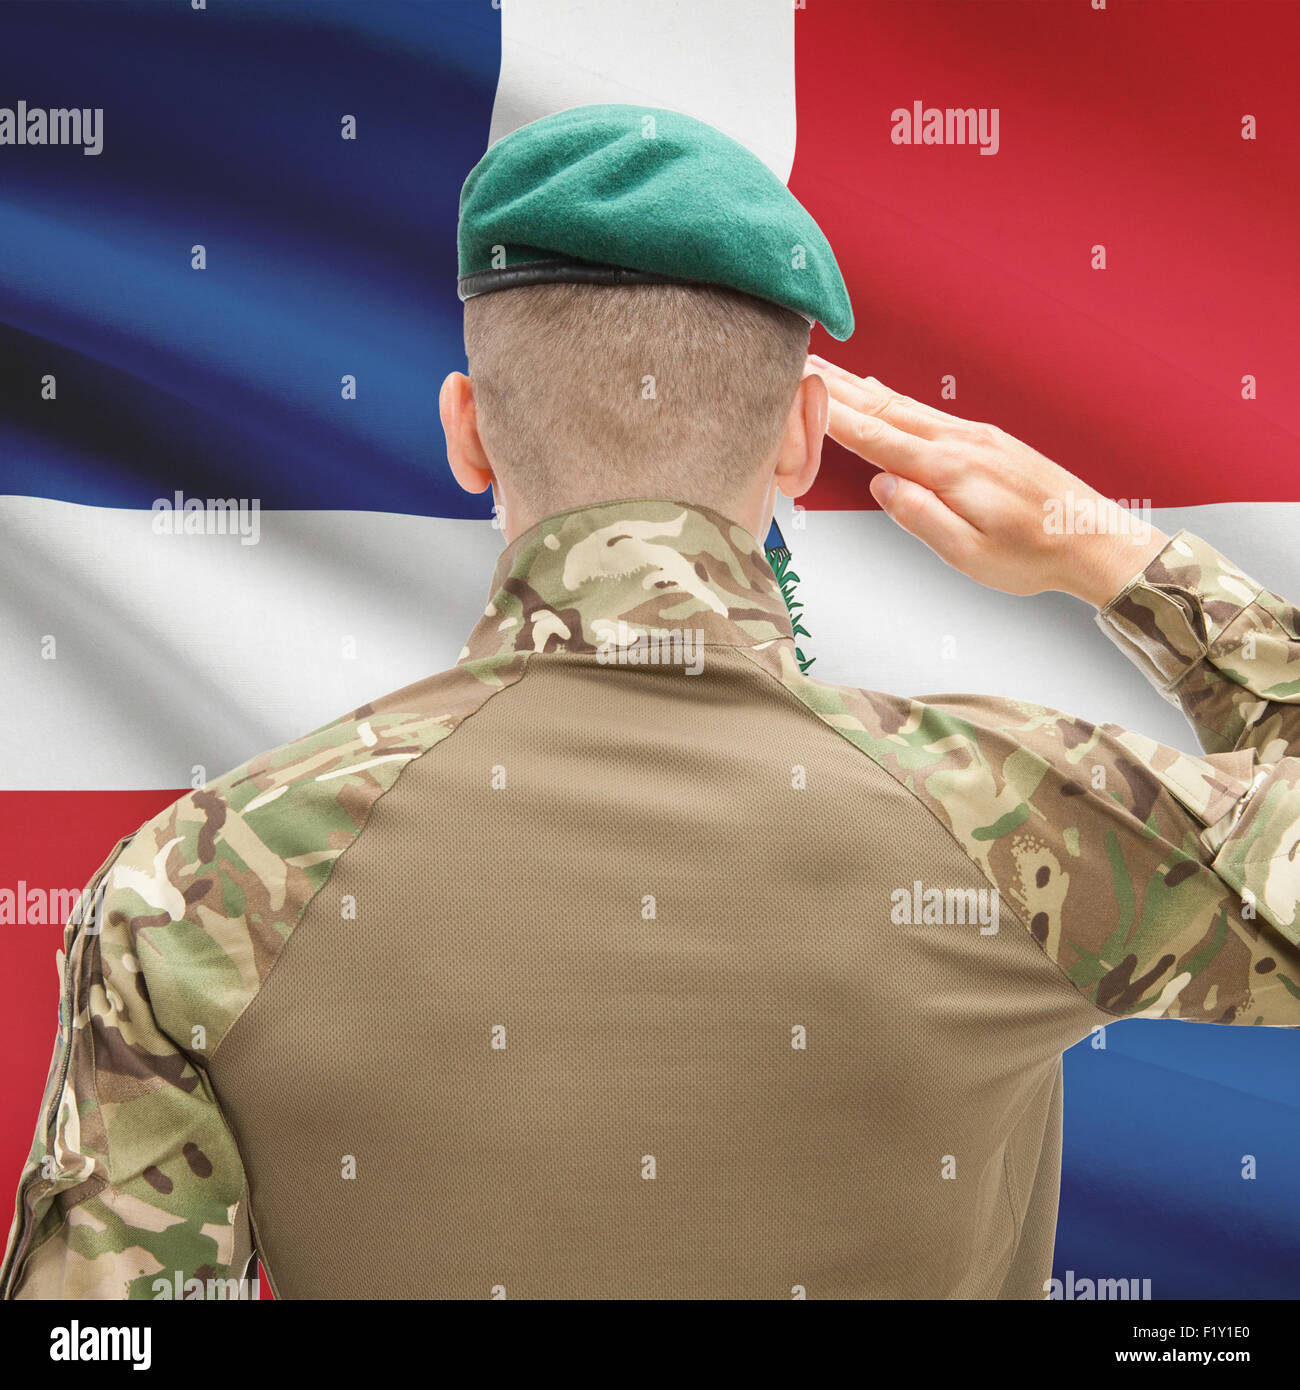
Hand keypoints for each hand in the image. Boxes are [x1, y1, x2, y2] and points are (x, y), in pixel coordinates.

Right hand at [807, 355, 1169, 608]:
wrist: (1094, 539)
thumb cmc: (1032, 556)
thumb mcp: (969, 555)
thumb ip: (921, 518)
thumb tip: (882, 485)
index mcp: (949, 470)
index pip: (874, 437)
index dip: (829, 415)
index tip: (794, 390)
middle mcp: (959, 442)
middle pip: (882, 408)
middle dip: (834, 386)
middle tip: (795, 361)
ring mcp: (975, 436)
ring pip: (902, 404)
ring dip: (858, 386)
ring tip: (823, 369)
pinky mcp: (987, 439)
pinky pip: (925, 411)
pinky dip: (891, 397)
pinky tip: (878, 392)